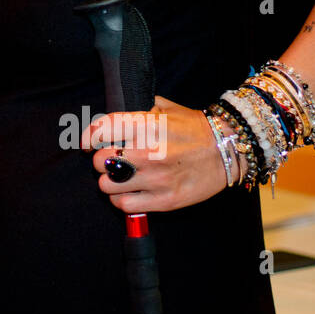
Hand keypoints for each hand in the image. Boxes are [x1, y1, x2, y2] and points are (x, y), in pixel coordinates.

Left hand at [79, 96, 229, 211]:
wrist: (229, 151)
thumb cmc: (195, 129)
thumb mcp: (166, 109)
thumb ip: (138, 110)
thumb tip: (113, 117)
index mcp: (147, 126)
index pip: (102, 129)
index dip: (88, 136)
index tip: (85, 143)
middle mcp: (148, 152)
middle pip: (99, 160)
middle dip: (100, 159)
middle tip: (110, 159)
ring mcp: (156, 178)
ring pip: (106, 185)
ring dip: (109, 181)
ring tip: (119, 177)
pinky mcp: (164, 200)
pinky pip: (124, 204)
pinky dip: (121, 199)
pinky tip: (129, 192)